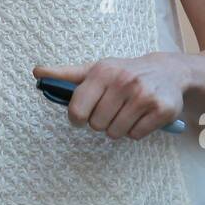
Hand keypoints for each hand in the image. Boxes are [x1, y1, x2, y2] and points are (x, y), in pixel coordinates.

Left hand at [33, 53, 187, 139]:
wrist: (168, 71)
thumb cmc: (124, 72)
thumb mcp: (96, 68)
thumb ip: (66, 74)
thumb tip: (36, 72)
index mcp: (103, 72)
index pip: (77, 110)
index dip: (77, 118)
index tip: (82, 115)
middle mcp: (124, 82)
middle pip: (96, 124)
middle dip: (101, 121)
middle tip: (112, 108)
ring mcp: (144, 96)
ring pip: (115, 133)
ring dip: (118, 127)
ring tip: (126, 111)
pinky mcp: (161, 110)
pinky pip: (135, 135)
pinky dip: (136, 131)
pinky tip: (141, 115)